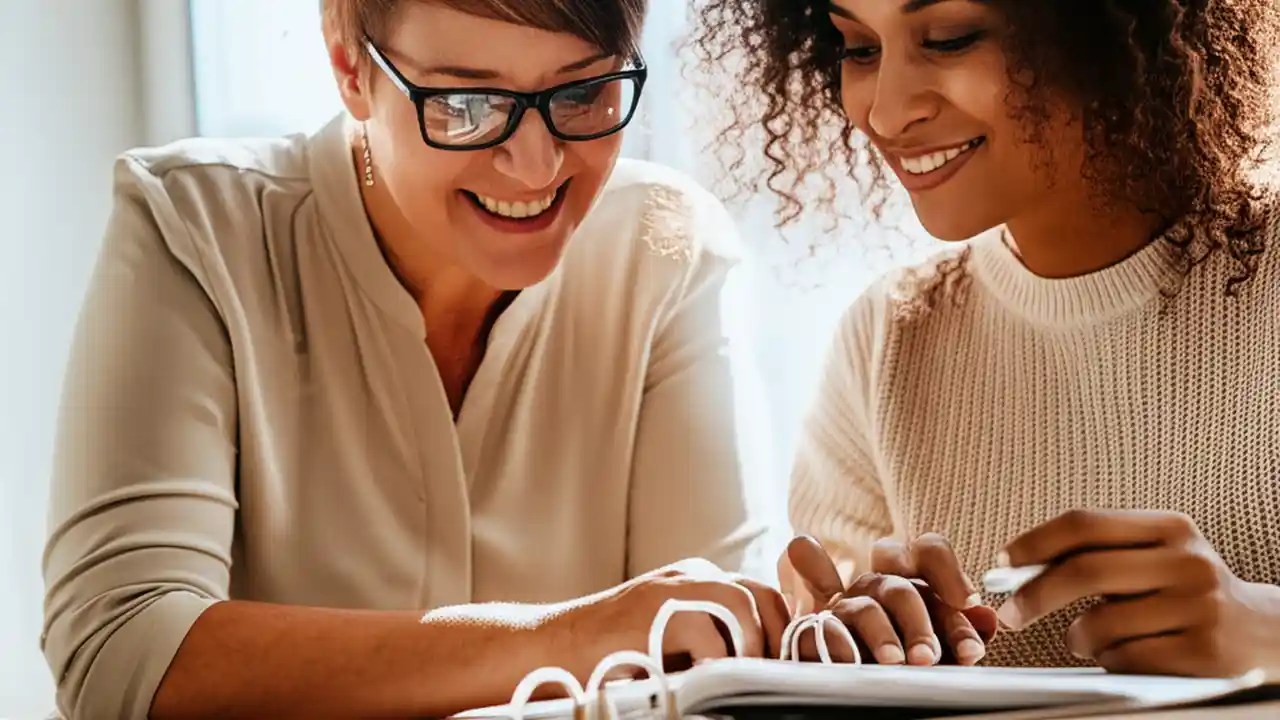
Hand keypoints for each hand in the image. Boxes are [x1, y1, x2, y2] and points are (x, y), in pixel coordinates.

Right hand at [555, 558, 788, 676]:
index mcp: (698, 580)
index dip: (777, 631)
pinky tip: (701, 684)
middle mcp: (692, 575)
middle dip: (774, 637)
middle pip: (761, 594)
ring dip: (749, 647)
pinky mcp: (656, 609)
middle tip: (769, 676)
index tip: (778, 666)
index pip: (761, 595)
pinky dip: (715, 664)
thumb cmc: (611, 655)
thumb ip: (710, 636)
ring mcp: (673, 587)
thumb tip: (760, 665)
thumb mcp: (670, 638)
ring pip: (742, 603)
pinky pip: (710, 635)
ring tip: (739, 680)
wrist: (550, 648)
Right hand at [779, 536, 997, 665]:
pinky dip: (836, 642)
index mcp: (910, 579)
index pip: (928, 551)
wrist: (860, 688)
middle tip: (930, 656)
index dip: (949, 571)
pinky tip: (850, 659)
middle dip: (919, 620)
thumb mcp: (941, 651)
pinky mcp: (815, 632)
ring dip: (884, 635)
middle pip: (899, 583)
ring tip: (897, 663)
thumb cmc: (907, 663)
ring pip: (867, 609)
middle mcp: (877, 586)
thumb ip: (961, 633)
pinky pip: (823, 628)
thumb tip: (989, 618)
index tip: (968, 602)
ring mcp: (844, 607)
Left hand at [998, 509, 1279, 676]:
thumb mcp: (1155, 557)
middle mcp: (1188, 561)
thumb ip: (1095, 553)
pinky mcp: (1204, 652)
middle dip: (1034, 595)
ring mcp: (1199, 607)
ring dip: (1078, 638)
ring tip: (1088, 639)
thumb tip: (1014, 566)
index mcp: (1169, 527)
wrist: (1265, 634)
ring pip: (1101, 623)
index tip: (1001, 563)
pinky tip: (1122, 655)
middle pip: (1084, 570)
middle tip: (1010, 615)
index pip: (1084, 523)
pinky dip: (1108, 660)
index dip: (1034, 542)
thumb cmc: (1185, 593)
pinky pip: (1125, 658)